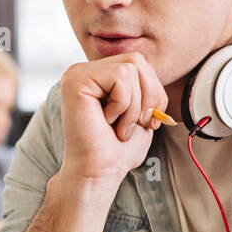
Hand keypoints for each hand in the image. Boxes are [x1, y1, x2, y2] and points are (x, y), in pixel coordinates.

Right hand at [59, 53, 168, 183]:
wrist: (98, 172)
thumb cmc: (117, 150)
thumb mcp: (141, 113)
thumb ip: (146, 87)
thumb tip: (156, 70)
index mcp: (98, 77)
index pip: (138, 63)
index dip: (153, 91)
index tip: (148, 122)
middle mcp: (85, 71)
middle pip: (136, 60)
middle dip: (148, 95)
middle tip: (138, 123)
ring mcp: (77, 74)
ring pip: (129, 68)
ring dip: (134, 104)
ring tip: (119, 126)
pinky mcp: (75, 81)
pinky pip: (119, 76)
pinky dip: (123, 104)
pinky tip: (106, 121)